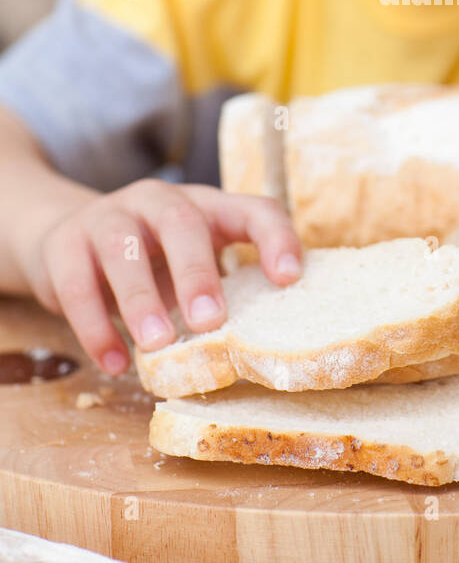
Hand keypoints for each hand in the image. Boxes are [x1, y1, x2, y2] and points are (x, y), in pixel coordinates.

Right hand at [26, 180, 301, 374]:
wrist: (65, 239)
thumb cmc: (152, 261)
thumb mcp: (190, 264)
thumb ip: (220, 289)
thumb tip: (259, 347)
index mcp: (205, 206)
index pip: (252, 208)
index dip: (275, 238)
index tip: (289, 278)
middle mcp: (157, 200)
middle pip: (181, 220)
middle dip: (197, 271)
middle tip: (210, 320)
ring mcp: (108, 216)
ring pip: (124, 248)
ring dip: (141, 299)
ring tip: (157, 345)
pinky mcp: (64, 245)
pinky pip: (77, 284)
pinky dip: (95, 326)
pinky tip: (114, 362)